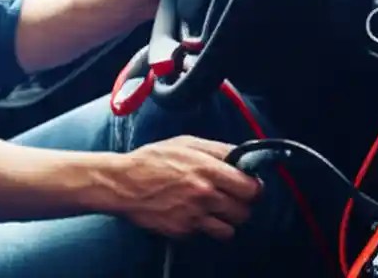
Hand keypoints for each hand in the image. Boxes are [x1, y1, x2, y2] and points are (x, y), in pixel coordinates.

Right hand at [107, 135, 261, 240]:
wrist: (123, 183)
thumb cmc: (153, 160)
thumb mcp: (186, 143)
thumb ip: (218, 150)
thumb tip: (242, 156)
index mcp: (208, 169)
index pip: (251, 188)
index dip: (253, 187)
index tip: (248, 186)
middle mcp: (204, 195)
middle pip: (244, 211)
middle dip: (241, 205)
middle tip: (231, 198)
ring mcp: (194, 216)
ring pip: (229, 230)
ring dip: (226, 220)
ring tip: (215, 210)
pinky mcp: (182, 231)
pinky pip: (205, 234)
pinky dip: (203, 226)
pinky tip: (193, 213)